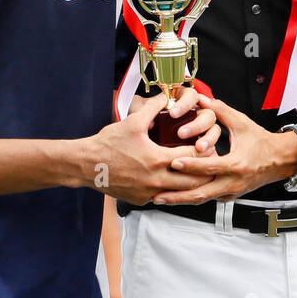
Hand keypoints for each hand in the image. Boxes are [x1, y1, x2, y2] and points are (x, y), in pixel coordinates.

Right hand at [86, 98, 212, 205]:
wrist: (87, 165)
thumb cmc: (108, 144)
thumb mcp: (132, 122)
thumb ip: (152, 107)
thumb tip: (165, 97)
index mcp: (157, 160)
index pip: (193, 157)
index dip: (204, 150)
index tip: (207, 145)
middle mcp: (156, 180)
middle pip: (193, 181)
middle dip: (204, 172)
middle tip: (209, 163)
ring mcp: (149, 193)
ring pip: (180, 194)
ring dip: (190, 185)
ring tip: (196, 175)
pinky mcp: (141, 200)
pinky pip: (164, 198)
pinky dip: (172, 191)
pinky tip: (174, 182)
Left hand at [129, 86, 219, 155]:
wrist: (146, 156)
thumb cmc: (144, 133)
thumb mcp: (139, 119)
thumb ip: (141, 108)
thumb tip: (145, 106)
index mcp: (183, 103)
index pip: (191, 96)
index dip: (185, 103)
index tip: (172, 114)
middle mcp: (196, 115)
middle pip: (207, 114)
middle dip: (197, 124)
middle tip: (181, 134)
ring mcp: (204, 132)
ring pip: (214, 130)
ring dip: (208, 138)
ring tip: (198, 147)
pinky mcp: (207, 147)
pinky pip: (215, 148)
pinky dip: (211, 152)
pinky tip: (202, 158)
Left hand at [154, 95, 296, 204]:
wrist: (279, 160)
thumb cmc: (260, 141)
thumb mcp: (241, 123)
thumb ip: (220, 110)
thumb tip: (201, 98)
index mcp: (237, 164)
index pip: (209, 166)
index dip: (190, 165)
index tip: (172, 163)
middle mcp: (233, 182)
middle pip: (201, 193)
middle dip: (178, 195)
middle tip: (157, 193)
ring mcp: (231, 192)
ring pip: (203, 199)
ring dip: (181, 200)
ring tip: (160, 198)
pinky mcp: (230, 196)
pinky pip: (208, 198)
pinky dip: (192, 198)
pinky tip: (176, 196)